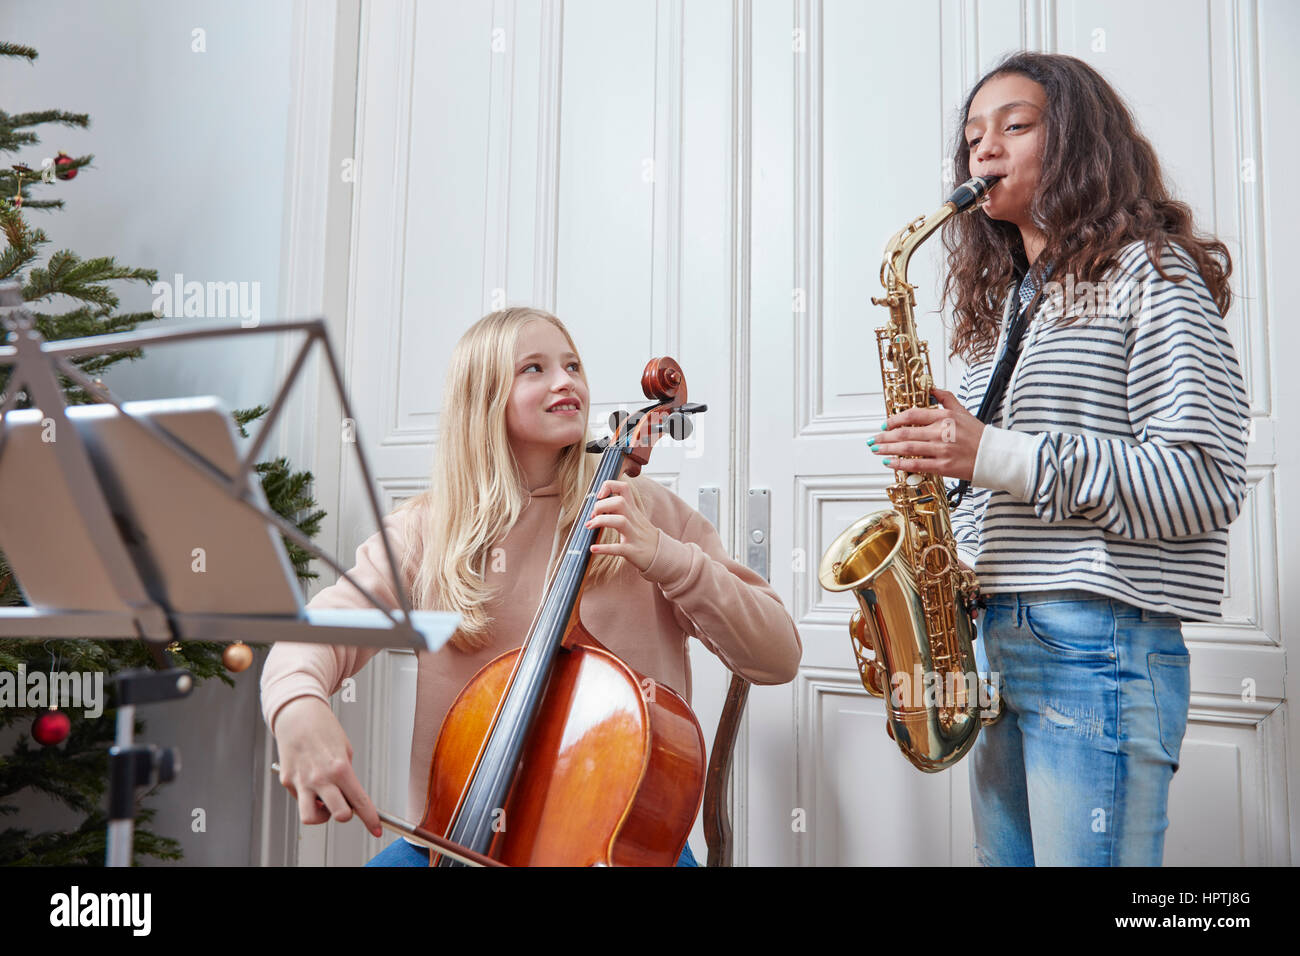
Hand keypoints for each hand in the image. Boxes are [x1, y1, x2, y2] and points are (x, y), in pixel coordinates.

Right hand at [273, 696, 382, 837]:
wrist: (298, 714)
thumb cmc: (323, 729)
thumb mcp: (345, 750)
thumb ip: (347, 776)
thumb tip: (348, 796)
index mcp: (340, 768)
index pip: (360, 801)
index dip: (370, 819)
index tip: (376, 828)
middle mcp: (320, 778)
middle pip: (339, 815)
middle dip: (346, 814)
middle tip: (345, 804)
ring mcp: (301, 781)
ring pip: (311, 818)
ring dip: (321, 814)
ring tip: (324, 800)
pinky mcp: (287, 781)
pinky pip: (299, 800)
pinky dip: (307, 797)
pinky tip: (310, 782)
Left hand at [586, 479, 658, 572]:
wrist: (662, 555)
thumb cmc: (643, 537)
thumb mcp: (635, 518)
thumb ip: (620, 510)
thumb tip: (597, 506)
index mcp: (633, 510)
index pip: (624, 488)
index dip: (609, 486)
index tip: (599, 495)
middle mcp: (634, 520)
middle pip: (619, 502)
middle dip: (601, 505)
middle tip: (592, 515)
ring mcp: (634, 535)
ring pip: (620, 521)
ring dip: (601, 521)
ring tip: (589, 526)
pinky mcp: (633, 551)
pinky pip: (618, 548)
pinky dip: (604, 548)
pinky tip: (593, 548)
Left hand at [869, 387, 983, 480]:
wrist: (994, 456)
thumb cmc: (978, 435)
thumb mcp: (962, 411)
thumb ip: (945, 398)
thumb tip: (931, 388)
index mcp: (945, 416)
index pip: (913, 414)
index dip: (894, 419)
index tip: (885, 424)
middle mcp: (941, 432)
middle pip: (905, 432)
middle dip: (885, 436)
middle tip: (873, 439)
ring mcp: (942, 450)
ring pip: (907, 448)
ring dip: (888, 449)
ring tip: (876, 449)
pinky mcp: (943, 467)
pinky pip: (916, 464)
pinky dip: (900, 464)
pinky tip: (889, 463)